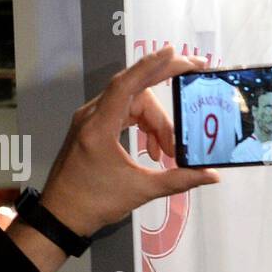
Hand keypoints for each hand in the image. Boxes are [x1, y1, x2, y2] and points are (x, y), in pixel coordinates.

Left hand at [40, 46, 220, 236]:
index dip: (153, 66)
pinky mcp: (91, 128)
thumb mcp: (141, 191)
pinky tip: (153, 150)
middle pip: (135, 94)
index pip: (128, 84)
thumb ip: (178, 180)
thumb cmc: (94, 203)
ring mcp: (89, 120)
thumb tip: (211, 175)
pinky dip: (142, 127)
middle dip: (164, 107)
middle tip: (192, 97)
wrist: (60, 217)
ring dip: (154, 123)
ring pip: (131, 104)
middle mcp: (91, 116)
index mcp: (99, 126)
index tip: (176, 54)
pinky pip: (122, 115)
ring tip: (168, 151)